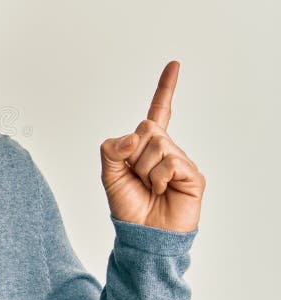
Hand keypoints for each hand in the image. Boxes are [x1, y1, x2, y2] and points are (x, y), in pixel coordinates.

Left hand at [99, 61, 205, 232]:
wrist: (142, 235)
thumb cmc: (127, 205)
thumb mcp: (108, 173)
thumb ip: (111, 148)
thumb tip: (134, 136)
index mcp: (146, 145)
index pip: (158, 112)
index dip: (165, 88)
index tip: (174, 64)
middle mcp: (167, 149)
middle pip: (147, 128)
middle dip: (134, 153)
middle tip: (138, 176)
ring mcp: (181, 161)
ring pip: (157, 146)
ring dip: (145, 170)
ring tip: (150, 187)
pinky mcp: (193, 175)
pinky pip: (170, 163)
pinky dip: (159, 179)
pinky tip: (162, 191)